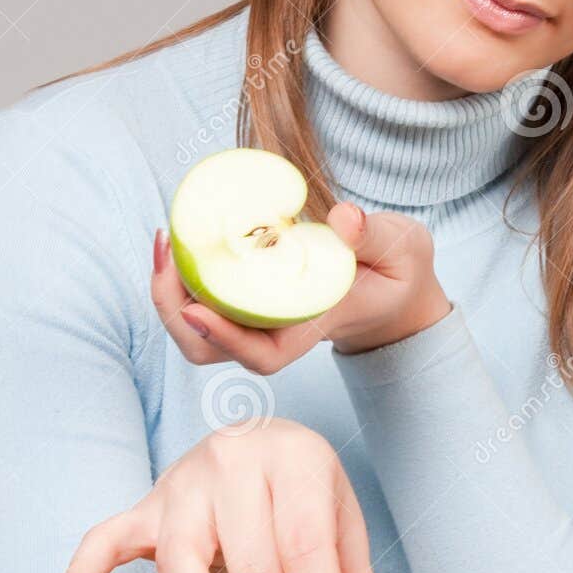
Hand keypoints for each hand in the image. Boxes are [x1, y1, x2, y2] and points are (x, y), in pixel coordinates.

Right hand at [46, 418, 421, 572]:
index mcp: (294, 458)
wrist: (253, 440)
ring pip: (182, 566)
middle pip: (254, 569)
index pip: (310, 553)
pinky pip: (105, 537)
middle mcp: (233, 462)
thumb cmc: (300, 494)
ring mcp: (181, 483)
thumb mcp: (340, 527)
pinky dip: (83, 570)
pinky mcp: (145, 507)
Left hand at [151, 204, 450, 373]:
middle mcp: (278, 331)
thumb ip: (374, 234)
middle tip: (170, 250)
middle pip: (210, 351)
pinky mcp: (250, 300)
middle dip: (175, 311)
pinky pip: (203, 301)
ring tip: (169, 241)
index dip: (226, 337)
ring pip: (196, 333)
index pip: (265, 353)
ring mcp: (260, 320)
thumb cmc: (398, 273)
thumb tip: (342, 219)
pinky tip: (181, 237)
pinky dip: (181, 276)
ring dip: (170, 293)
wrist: (394, 294)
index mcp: (315, 325)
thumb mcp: (403, 248)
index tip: (195, 308)